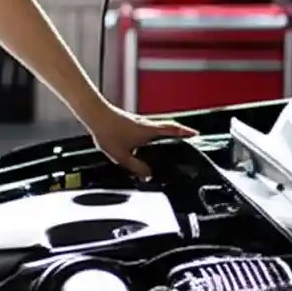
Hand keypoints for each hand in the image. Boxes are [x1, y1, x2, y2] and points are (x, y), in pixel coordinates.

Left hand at [83, 105, 197, 178]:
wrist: (95, 115)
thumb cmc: (108, 132)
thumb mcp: (122, 156)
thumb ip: (135, 167)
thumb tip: (147, 175)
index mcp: (148, 130)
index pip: (172, 130)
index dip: (184, 132)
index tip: (196, 134)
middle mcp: (146, 124)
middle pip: (168, 127)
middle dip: (179, 132)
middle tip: (189, 137)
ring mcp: (139, 122)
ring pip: (158, 127)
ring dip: (167, 132)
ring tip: (172, 141)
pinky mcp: (132, 123)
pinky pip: (148, 128)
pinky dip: (154, 133)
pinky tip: (148, 143)